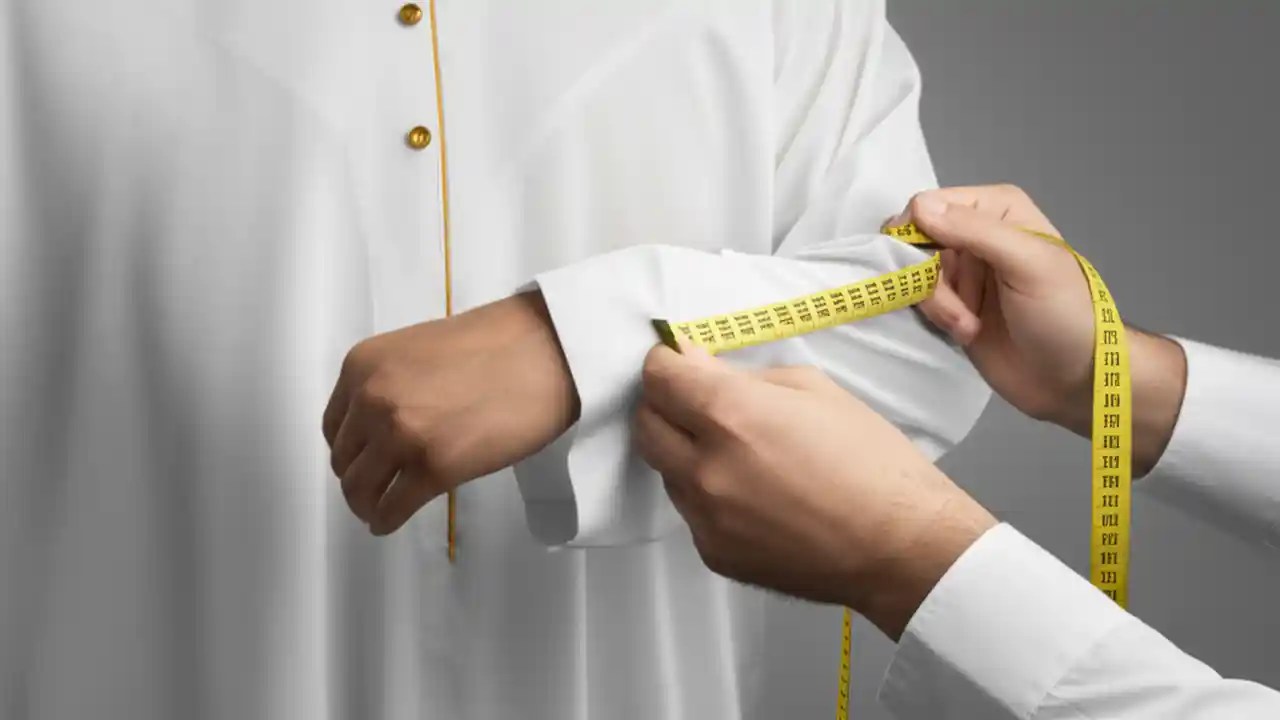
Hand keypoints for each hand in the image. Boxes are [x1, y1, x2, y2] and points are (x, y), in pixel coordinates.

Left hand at [322, 292, 578, 534]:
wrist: (545, 352)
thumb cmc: (497, 343)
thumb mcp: (419, 351)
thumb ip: (394, 384)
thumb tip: (386, 422)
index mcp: (363, 366)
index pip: (335, 425)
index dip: (349, 448)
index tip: (362, 459)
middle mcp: (371, 400)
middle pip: (344, 460)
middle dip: (358, 478)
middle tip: (375, 488)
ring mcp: (400, 436)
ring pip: (361, 489)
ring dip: (366, 505)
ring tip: (378, 511)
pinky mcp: (432, 469)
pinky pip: (393, 508)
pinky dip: (386, 521)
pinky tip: (389, 523)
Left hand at [635, 344, 995, 639]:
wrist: (901, 546)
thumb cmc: (871, 460)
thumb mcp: (814, 389)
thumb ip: (743, 375)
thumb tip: (694, 363)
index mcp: (730, 416)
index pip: (658, 376)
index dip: (668, 362)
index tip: (683, 362)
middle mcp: (705, 468)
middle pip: (646, 424)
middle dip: (665, 404)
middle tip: (699, 400)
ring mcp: (705, 518)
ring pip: (666, 469)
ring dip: (685, 451)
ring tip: (738, 452)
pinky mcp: (713, 553)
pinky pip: (691, 511)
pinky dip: (708, 494)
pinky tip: (753, 493)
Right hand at [895, 185, 1186, 473]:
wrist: (1072, 379)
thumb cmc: (1061, 314)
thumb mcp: (1027, 263)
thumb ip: (974, 231)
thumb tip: (918, 207)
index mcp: (996, 211)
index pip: (930, 205)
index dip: (919, 234)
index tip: (930, 268)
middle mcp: (974, 236)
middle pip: (916, 242)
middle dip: (929, 278)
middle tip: (957, 306)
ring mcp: (963, 273)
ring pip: (915, 276)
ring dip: (938, 305)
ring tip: (970, 327)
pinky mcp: (953, 307)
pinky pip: (920, 302)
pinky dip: (938, 319)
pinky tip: (966, 334)